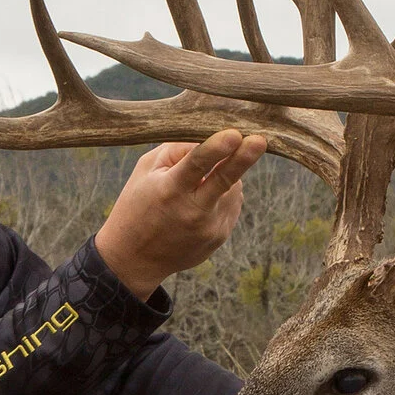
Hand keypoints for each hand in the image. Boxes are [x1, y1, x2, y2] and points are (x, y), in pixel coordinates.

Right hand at [93, 129, 268, 298]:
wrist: (135, 258)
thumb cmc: (137, 204)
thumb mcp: (146, 170)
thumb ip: (177, 150)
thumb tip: (211, 136)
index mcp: (169, 191)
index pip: (195, 165)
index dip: (215, 149)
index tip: (233, 135)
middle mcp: (192, 211)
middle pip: (224, 180)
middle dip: (243, 158)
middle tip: (259, 140)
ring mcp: (209, 228)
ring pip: (232, 188)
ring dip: (225, 176)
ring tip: (197, 186)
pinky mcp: (220, 237)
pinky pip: (232, 204)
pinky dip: (224, 195)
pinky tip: (201, 203)